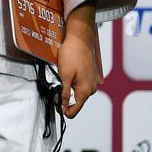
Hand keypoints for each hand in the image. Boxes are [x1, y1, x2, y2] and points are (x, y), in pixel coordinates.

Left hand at [57, 3, 101, 117]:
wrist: (80, 39)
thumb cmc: (72, 55)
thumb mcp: (64, 75)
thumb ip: (64, 93)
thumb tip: (63, 106)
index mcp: (86, 90)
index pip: (76, 108)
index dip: (66, 112)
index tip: (58, 110)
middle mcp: (93, 87)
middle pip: (78, 100)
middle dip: (67, 98)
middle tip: (57, 89)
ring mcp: (94, 81)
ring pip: (80, 91)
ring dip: (71, 88)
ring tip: (64, 76)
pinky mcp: (93, 74)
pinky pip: (83, 83)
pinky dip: (76, 81)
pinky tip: (70, 72)